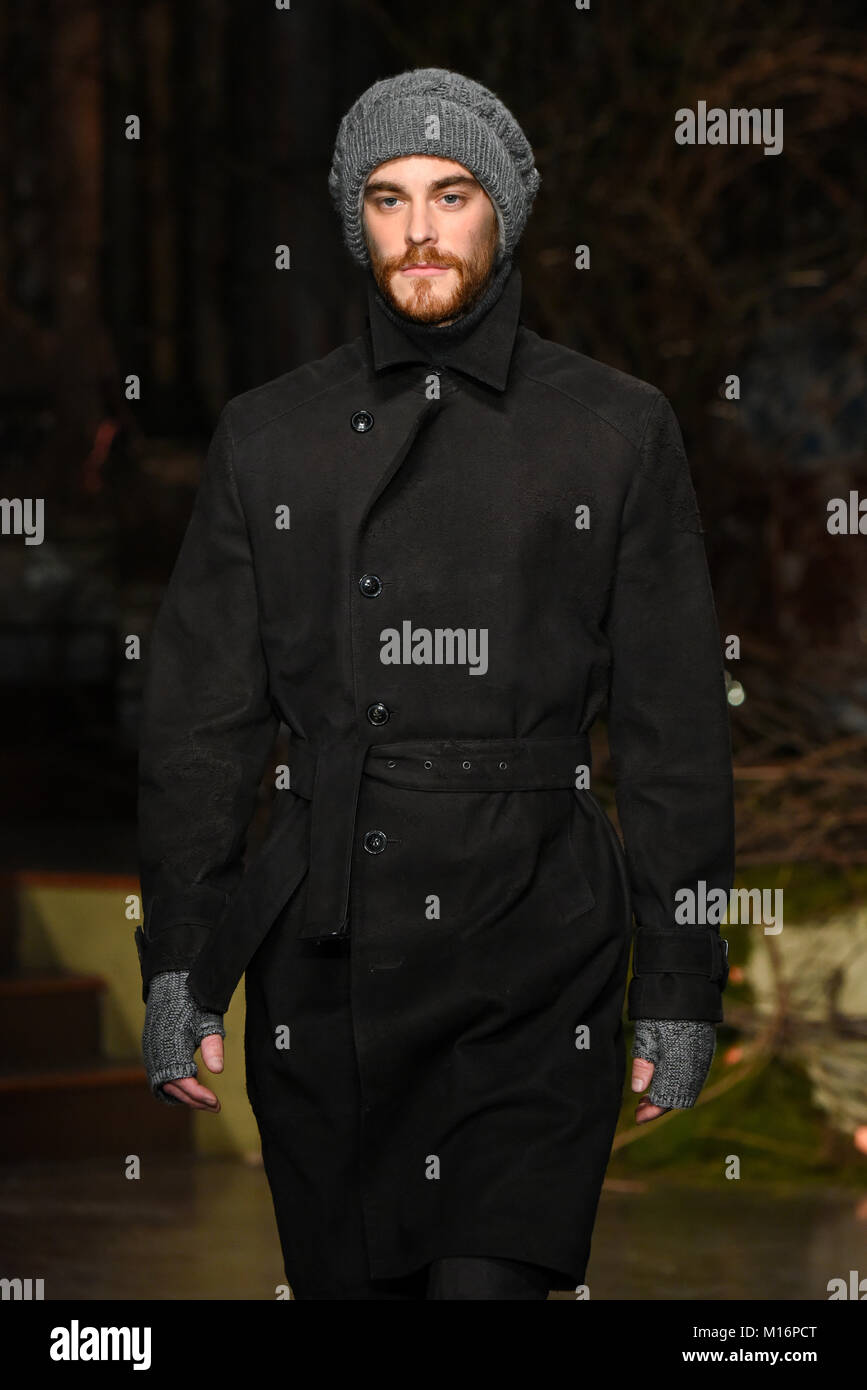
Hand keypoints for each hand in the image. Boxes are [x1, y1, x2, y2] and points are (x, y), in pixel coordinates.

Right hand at [141, 970, 225, 1111]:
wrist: (170, 982)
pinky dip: (175, 1085)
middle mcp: (156, 1054)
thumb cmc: (192, 1001)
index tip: (216, 1103)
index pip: (184, 1083)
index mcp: (170, 1047)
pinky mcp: (151, 1050)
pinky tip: (191, 1086)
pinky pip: (160, 1076)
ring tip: (205, 1100)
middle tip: (215, 1106)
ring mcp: (151, 1053)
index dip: (200, 1096)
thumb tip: (218, 1071)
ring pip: (165, 1085)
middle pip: (173, 1089)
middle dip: (194, 1100)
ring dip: (184, 1095)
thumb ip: (213, 1045)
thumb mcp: (208, 1020)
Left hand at [630, 1018, 715, 1123]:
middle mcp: (694, 1069)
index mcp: (678, 1068)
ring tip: (648, 1096)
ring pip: (687, 1088)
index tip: (637, 1117)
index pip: (666, 1101)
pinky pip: (694, 1076)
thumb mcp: (646, 1037)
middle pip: (678, 1098)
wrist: (688, 991)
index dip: (652, 1111)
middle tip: (640, 1106)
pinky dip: (679, 1083)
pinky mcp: (706, 1051)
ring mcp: (703, 1060)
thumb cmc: (662, 1014)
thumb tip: (638, 1091)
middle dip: (659, 1106)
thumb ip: (643, 1065)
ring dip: (670, 1094)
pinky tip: (665, 1079)